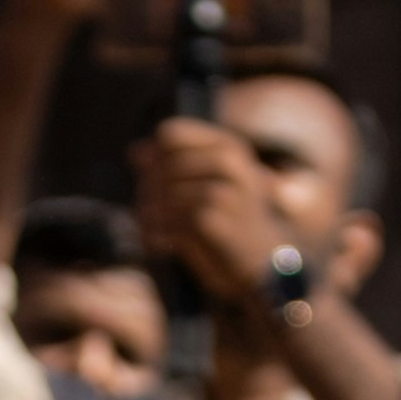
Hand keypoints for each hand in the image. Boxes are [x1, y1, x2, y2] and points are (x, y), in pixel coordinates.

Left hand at [130, 115, 289, 310]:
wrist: (266, 264)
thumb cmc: (233, 222)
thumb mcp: (211, 184)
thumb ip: (176, 165)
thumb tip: (135, 151)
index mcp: (229, 146)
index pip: (171, 135)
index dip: (152, 157)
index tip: (148, 179)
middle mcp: (229, 163)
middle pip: (164, 166)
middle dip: (148, 190)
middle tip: (144, 212)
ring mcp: (223, 192)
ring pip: (165, 194)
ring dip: (149, 215)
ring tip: (149, 229)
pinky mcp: (213, 221)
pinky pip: (170, 221)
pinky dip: (158, 235)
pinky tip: (159, 245)